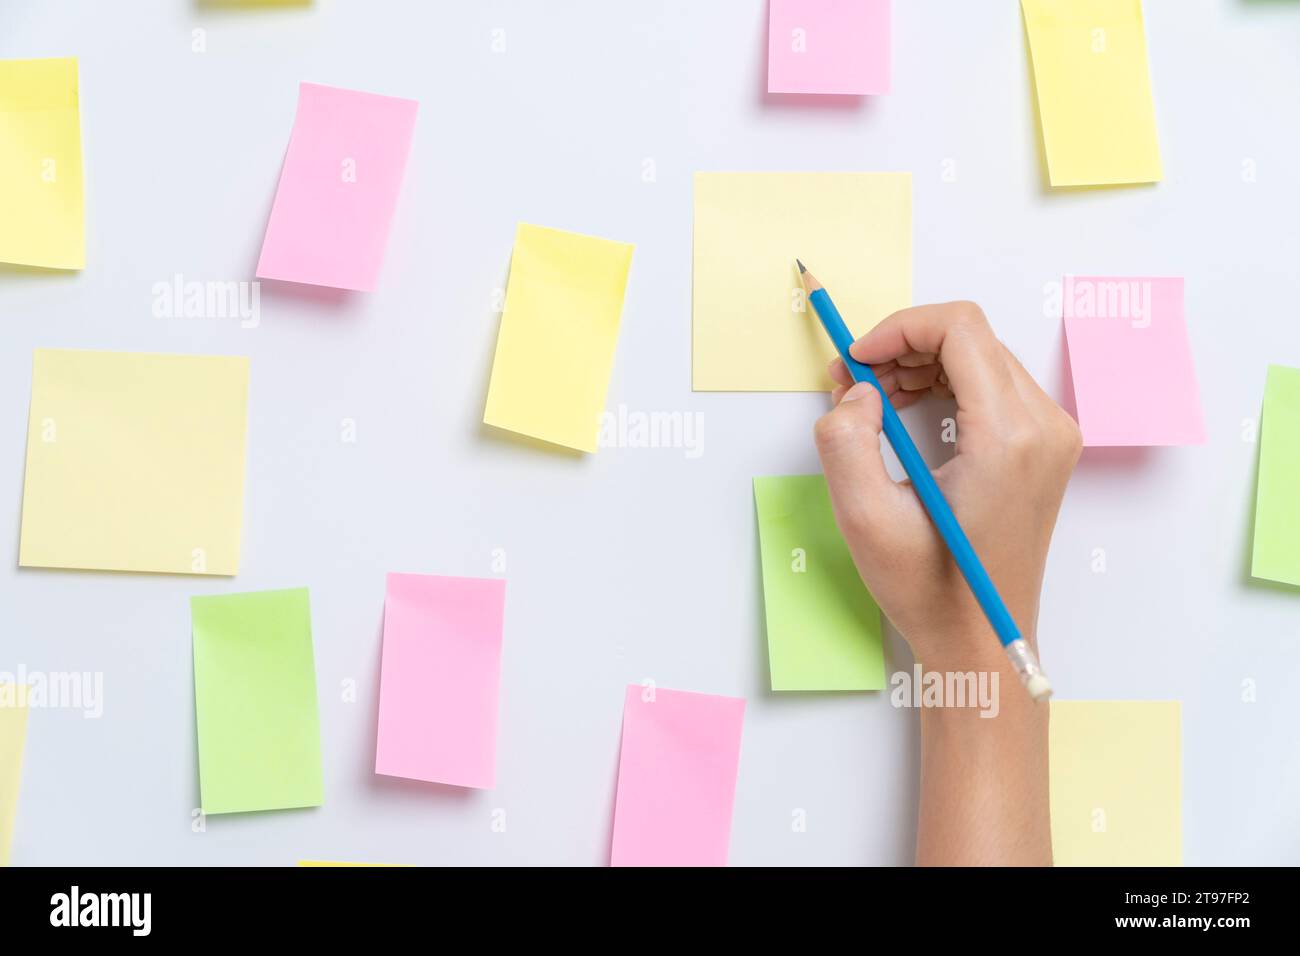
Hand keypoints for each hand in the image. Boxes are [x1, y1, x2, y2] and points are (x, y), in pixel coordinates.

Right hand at [814, 301, 1080, 672]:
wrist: (980, 639)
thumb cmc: (928, 589)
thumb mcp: (865, 518)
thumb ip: (845, 440)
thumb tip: (859, 391)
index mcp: (1008, 438)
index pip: (961, 328)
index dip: (898, 328)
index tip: (854, 362)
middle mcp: (1044, 427)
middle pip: (972, 337)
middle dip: (903, 345)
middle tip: (851, 383)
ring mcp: (1051, 436)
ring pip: (981, 355)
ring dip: (921, 362)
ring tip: (871, 399)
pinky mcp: (1044, 448)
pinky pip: (992, 384)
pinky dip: (944, 382)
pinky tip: (905, 410)